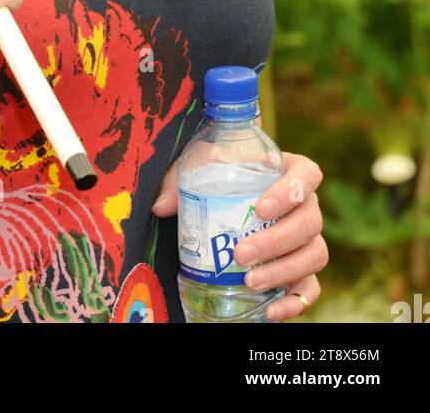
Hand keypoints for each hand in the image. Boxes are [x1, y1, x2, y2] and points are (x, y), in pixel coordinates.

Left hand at [152, 150, 326, 320]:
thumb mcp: (201, 164)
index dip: (291, 192)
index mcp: (290, 170)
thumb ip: (180, 179)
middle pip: (310, 222)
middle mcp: (307, 205)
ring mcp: (308, 239)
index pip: (307, 175)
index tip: (260, 208)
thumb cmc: (219, 171)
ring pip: (314, 256)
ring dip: (284, 271)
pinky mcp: (303, 269)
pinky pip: (310, 288)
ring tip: (249, 280)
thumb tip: (160, 207)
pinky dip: (295, 302)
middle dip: (276, 241)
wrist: (225, 192)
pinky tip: (271, 311)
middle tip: (241, 254)